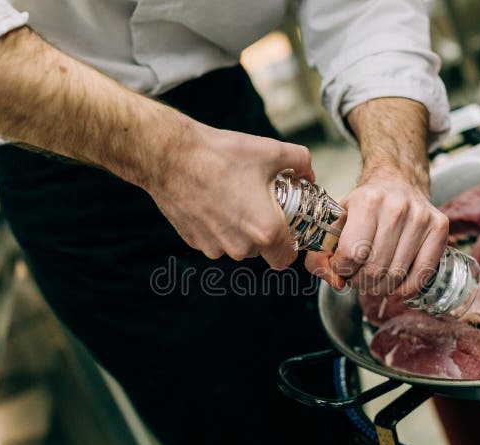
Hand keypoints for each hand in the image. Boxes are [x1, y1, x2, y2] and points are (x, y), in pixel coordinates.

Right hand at [139, 121, 313, 267]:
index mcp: (265, 231)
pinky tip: (213, 200)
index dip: (289, 245)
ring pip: (236, 246)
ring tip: (233, 198)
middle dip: (263, 232)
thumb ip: (301, 162)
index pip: (286, 258)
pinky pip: (214, 240)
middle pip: (261, 251)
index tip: (286, 228)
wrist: (171, 156)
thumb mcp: (271, 151)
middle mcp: (240, 246)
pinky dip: (217, 226)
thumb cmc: (221, 155)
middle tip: (259, 204)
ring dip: (239, 229)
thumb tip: (308, 173)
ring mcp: (214, 246)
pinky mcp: (193, 241)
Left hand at [306, 165, 448, 296]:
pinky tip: (395, 290)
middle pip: (375, 268)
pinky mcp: (439, 227)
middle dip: (360, 282)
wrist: (397, 181)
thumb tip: (335, 281)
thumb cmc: (365, 206)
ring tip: (373, 280)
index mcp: (367, 201)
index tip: (342, 267)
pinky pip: (424, 272)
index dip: (342, 269)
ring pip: (397, 274)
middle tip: (357, 278)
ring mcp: (421, 217)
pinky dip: (407, 289)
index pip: (352, 253)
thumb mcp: (336, 220)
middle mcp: (397, 207)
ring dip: (380, 287)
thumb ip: (322, 254)